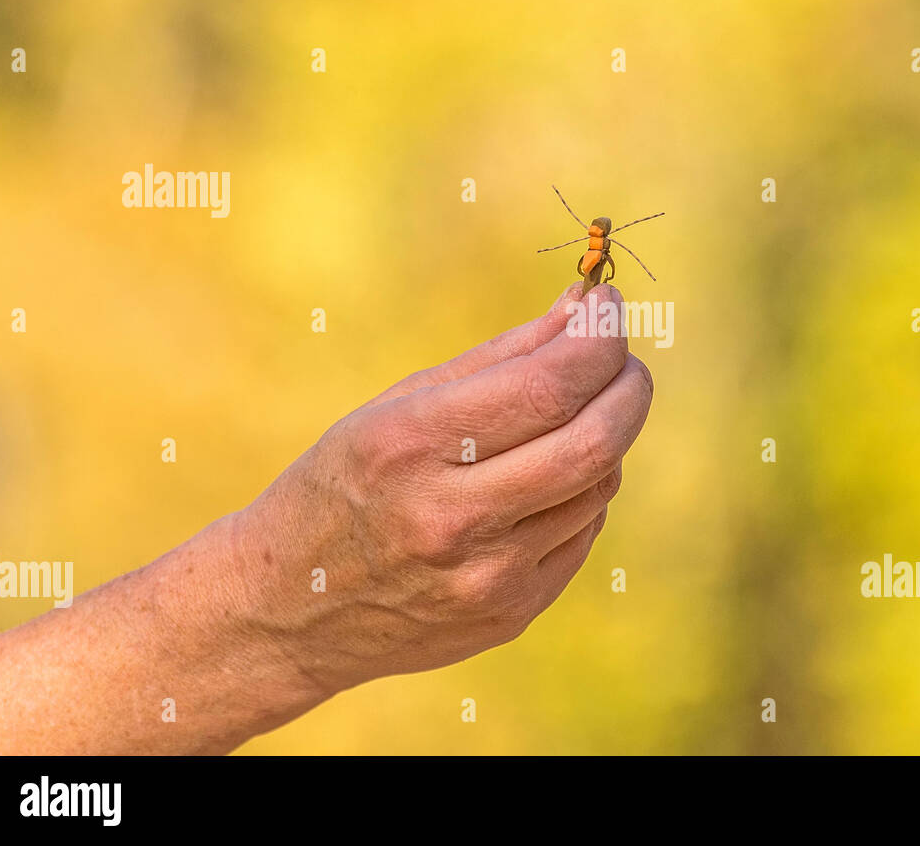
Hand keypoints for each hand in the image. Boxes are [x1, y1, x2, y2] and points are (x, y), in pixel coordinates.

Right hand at [221, 281, 653, 694]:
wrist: (291, 610)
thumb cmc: (345, 483)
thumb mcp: (400, 404)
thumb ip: (503, 354)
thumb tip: (589, 305)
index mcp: (412, 445)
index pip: (548, 388)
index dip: (600, 341)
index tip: (610, 309)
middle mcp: (452, 516)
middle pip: (593, 442)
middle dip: (629, 387)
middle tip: (623, 362)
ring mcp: (486, 577)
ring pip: (599, 486)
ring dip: (606, 437)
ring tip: (570, 419)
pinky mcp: (511, 613)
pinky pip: (584, 532)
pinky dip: (582, 491)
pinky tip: (546, 479)